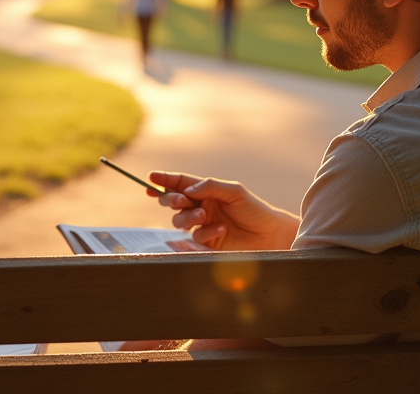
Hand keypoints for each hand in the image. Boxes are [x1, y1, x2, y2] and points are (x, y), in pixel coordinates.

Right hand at [148, 172, 298, 250]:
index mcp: (207, 191)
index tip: (150, 177)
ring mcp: (203, 224)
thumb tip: (187, 189)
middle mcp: (202, 206)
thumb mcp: (234, 191)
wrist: (269, 235)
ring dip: (187, 217)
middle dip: (171, 199)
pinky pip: (195, 236)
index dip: (165, 180)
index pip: (181, 183)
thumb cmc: (254, 209)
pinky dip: (206, 232)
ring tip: (203, 215)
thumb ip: (210, 186)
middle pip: (173, 201)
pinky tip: (222, 230)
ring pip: (179, 220)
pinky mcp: (207, 242)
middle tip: (180, 201)